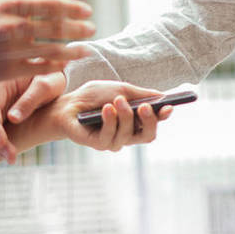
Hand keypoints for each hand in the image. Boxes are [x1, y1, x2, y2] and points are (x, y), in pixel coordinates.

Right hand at [0, 0, 94, 83]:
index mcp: (11, 5)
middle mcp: (15, 25)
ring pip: (53, 50)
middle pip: (57, 27)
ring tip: (86, 49)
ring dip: (73, 49)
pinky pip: (40, 68)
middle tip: (92, 28)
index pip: (52, 4)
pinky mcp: (8, 70)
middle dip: (78, 28)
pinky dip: (56, 65)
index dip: (73, 8)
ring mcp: (13, 49)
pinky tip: (66, 64)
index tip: (88, 11)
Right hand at [0, 72, 67, 161]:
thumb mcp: (45, 86)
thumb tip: (12, 119)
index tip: (3, 143)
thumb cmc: (50, 77)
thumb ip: (30, 100)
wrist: (52, 76)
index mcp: (1, 86)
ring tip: (12, 159)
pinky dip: (2, 144)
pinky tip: (11, 154)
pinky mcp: (2, 117)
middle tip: (11, 158)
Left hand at [2, 80, 172, 157]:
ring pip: (130, 135)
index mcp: (135, 120)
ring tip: (116, 100)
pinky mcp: (99, 144)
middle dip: (149, 121)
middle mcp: (128, 133)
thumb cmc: (92, 97)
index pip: (155, 122)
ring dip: (125, 116)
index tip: (168, 107)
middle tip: (144, 106)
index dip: (163, 116)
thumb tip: (162, 96)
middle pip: (149, 135)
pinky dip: (110, 121)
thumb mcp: (119, 89)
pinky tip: (106, 108)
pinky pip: (110, 138)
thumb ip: (139, 94)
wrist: (65, 104)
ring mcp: (114, 140)